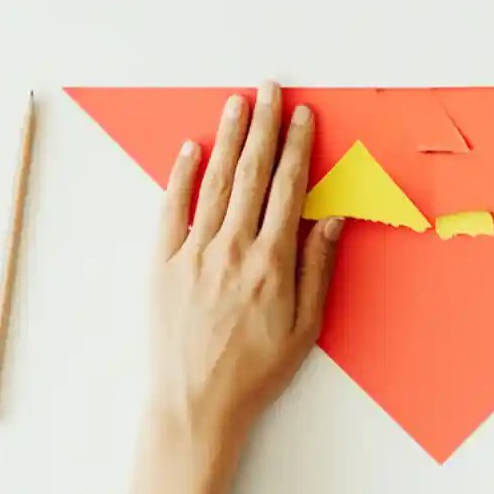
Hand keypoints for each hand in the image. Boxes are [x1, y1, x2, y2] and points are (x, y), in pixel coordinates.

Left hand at [149, 83, 343, 440]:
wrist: (195, 404)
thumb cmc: (256, 371)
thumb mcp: (305, 327)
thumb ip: (318, 269)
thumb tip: (330, 220)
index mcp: (273, 262)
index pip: (288, 189)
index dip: (297, 148)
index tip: (303, 116)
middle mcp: (233, 248)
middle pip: (252, 174)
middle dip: (264, 127)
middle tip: (269, 89)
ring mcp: (194, 253)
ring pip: (214, 182)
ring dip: (227, 138)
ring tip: (236, 103)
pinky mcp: (162, 265)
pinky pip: (172, 209)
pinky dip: (180, 176)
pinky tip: (189, 149)